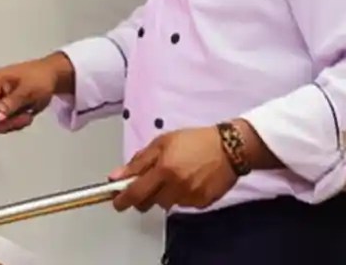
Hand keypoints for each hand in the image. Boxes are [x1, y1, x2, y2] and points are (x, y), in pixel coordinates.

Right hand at [0, 53, 74, 132]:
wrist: (51, 76)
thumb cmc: (40, 76)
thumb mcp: (28, 90)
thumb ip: (12, 102)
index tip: (0, 123)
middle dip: (6, 122)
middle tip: (22, 118)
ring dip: (14, 123)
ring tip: (26, 115)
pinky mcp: (5, 108)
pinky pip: (5, 123)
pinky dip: (17, 122)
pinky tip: (26, 115)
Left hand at [110, 126, 237, 211]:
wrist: (230, 148)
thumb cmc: (194, 141)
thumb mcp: (161, 143)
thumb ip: (138, 162)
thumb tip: (116, 177)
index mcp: (164, 169)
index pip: (136, 192)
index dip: (122, 200)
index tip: (116, 202)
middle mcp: (177, 187)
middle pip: (149, 203)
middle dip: (143, 196)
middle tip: (148, 183)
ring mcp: (191, 197)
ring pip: (166, 204)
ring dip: (163, 195)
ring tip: (174, 176)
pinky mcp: (203, 203)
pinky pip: (183, 205)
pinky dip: (180, 196)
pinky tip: (188, 181)